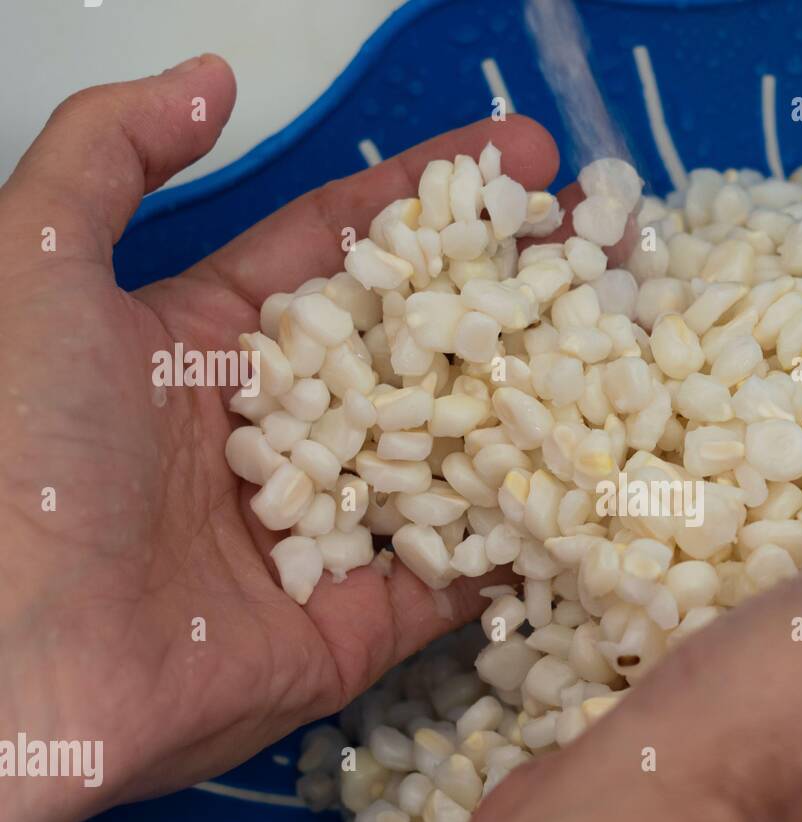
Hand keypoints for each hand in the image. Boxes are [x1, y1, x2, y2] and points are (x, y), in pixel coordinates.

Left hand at [0, 57, 566, 821]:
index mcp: (215, 348)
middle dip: (516, 292)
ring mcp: (327, 530)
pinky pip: (456, 576)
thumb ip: (108, 156)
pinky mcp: (355, 622)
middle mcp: (282, 433)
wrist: (10, 657)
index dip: (436, 198)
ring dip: (541, 403)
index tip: (531, 160)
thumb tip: (210, 78)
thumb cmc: (17, 454)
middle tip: (613, 249)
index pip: (348, 252)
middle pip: (421, 345)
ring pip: (455, 454)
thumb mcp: (33, 267)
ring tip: (634, 349)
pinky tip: (603, 482)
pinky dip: (521, 540)